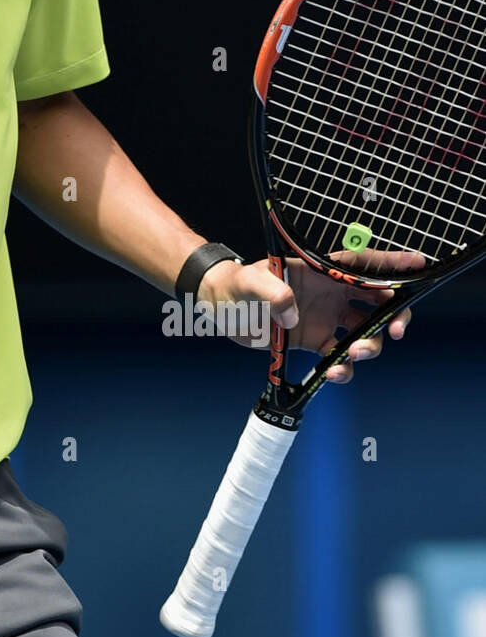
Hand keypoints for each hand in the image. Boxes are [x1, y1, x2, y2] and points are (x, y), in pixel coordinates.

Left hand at [197, 249, 426, 382]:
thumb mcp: (250, 281)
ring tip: (354, 354)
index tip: (418, 267)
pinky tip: (333, 373)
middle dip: (395, 315)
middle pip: (378, 301)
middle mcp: (331, 293)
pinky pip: (340, 358)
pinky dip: (343, 369)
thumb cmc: (234, 283)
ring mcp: (326, 318)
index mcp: (321, 270)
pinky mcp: (315, 342)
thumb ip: (273, 292)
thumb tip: (293, 314)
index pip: (363, 263)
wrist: (218, 307)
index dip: (392, 263)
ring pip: (365, 333)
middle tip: (396, 330)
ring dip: (370, 346)